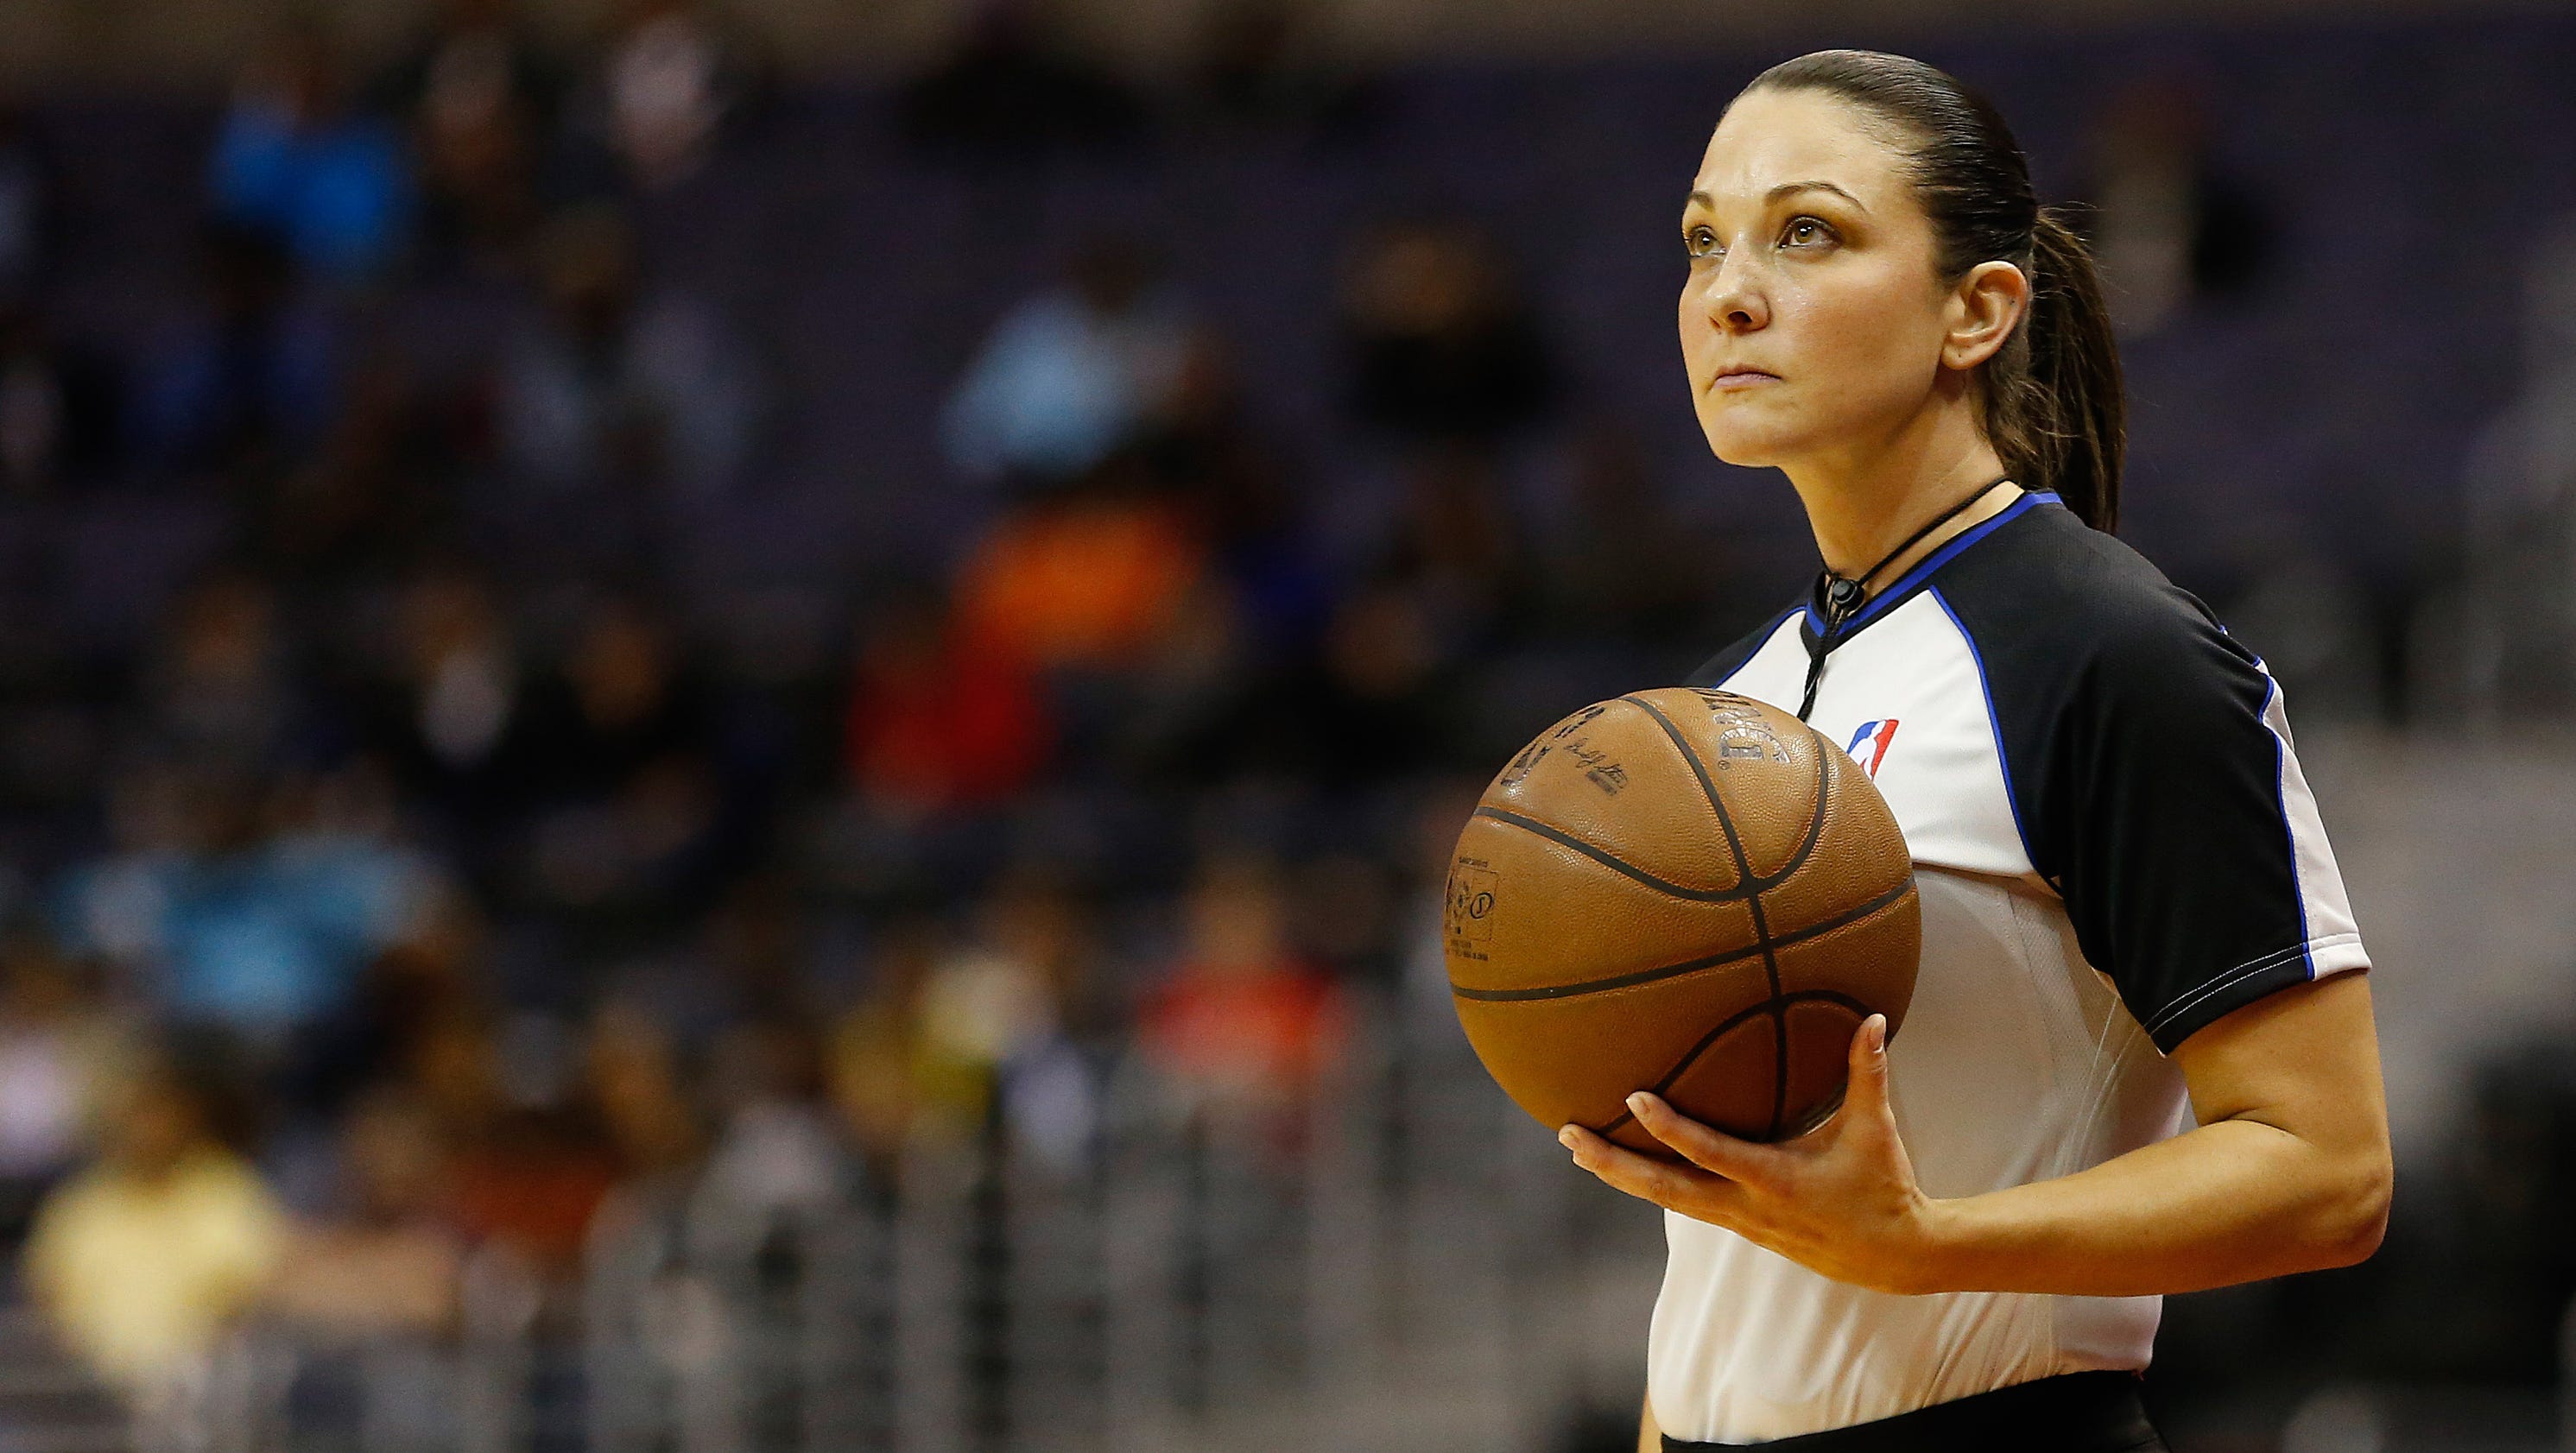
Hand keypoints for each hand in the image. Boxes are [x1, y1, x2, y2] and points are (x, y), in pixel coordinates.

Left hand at [1559, 1013, 1950, 1295]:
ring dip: (1620, 1176)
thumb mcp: (1875, 1129)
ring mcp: (1738, 1222)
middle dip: (1614, 1163)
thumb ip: (1867, 1072)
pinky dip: (1648, 1185)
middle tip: (1570, 1135)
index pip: (1709, 1153)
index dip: (1669, 1128)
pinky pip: (1681, 1204)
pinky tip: (1621, 1168)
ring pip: (1665, 1200)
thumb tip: (1871, 1017)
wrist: (1893, 1256)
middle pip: (1664, 1188)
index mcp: (1775, 1180)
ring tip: (1578, 1149)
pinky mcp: (1738, 1227)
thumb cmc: (1883, 1186)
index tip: (1633, 1099)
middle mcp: (1746, 1207)